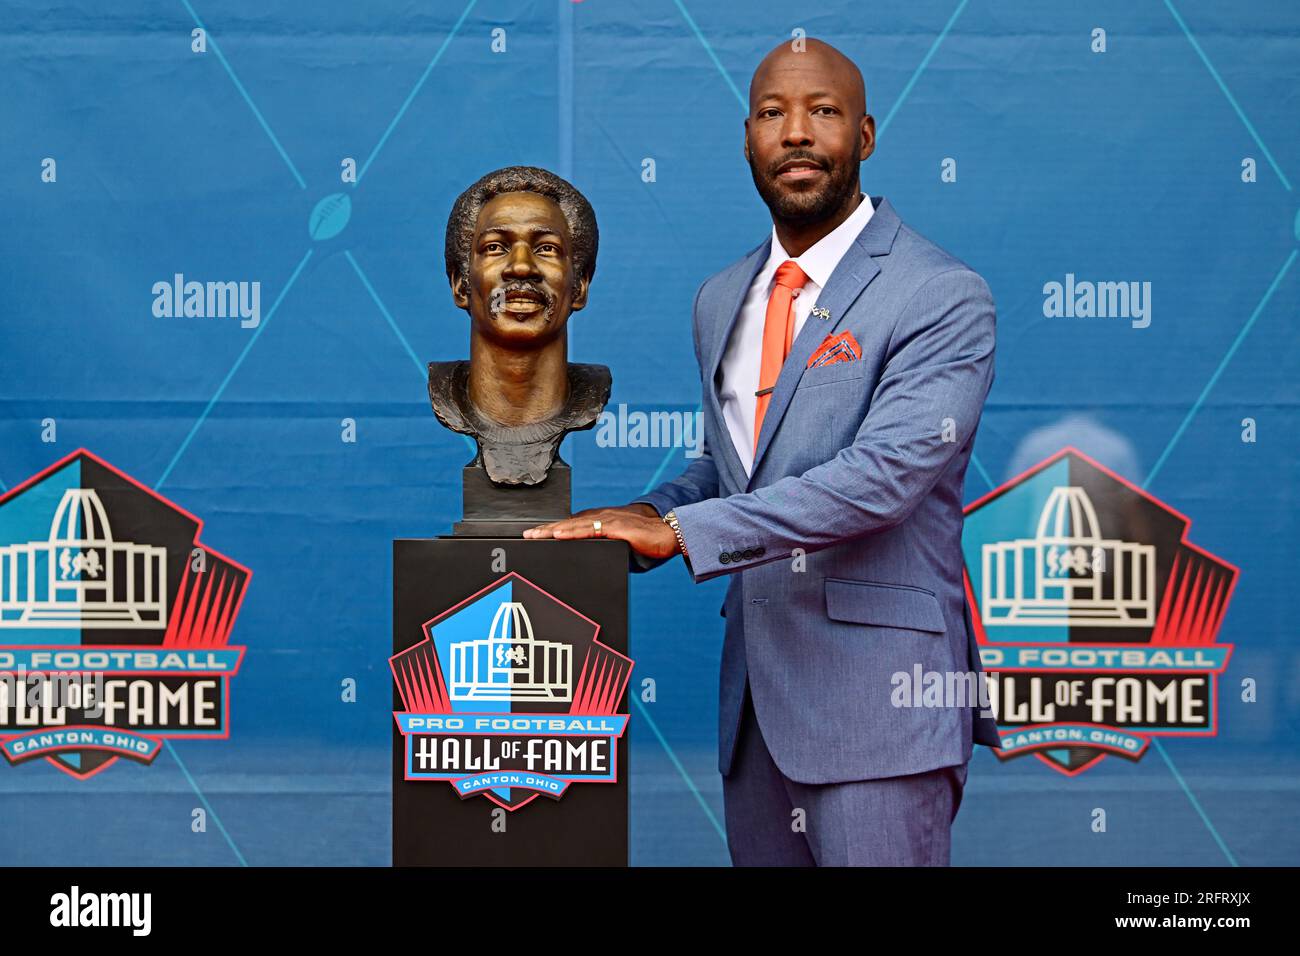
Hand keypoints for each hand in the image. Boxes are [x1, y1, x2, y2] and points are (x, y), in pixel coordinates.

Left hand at [522, 504, 680, 559]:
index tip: (536, 535)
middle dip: (546, 529)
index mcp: (601, 520)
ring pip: (575, 524)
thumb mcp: (620, 545)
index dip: (553, 529)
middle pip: (568, 522)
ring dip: (553, 530)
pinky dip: (573, 532)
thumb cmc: (647, 540)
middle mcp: (602, 516)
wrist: (669, 535)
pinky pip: (590, 529)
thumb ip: (604, 549)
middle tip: (527, 536)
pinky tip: (559, 534)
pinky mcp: (616, 527)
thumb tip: (592, 563)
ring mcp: (608, 520)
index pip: (572, 524)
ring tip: (536, 535)